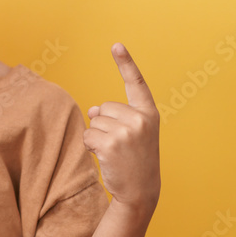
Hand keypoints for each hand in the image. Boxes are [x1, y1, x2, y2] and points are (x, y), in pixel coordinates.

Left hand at [83, 43, 159, 210]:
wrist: (141, 191)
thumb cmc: (135, 160)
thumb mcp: (132, 134)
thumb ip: (115, 116)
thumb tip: (91, 110)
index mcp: (149, 113)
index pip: (136, 83)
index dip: (125, 63)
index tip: (116, 44)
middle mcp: (140, 119)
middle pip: (102, 107)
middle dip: (104, 124)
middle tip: (120, 145)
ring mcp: (126, 132)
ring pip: (93, 122)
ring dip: (96, 137)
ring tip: (114, 152)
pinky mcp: (110, 144)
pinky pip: (87, 136)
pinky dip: (90, 146)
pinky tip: (105, 157)